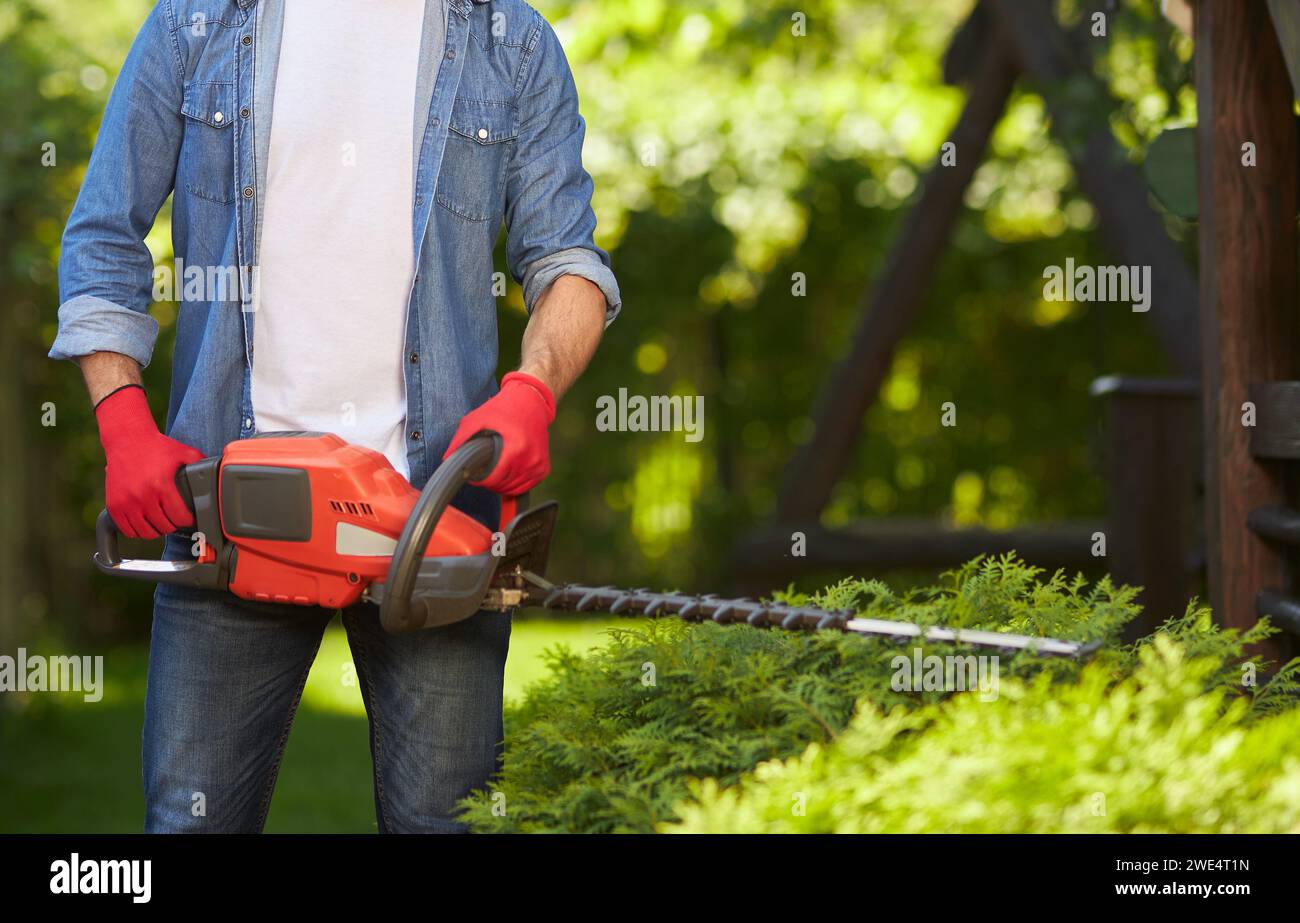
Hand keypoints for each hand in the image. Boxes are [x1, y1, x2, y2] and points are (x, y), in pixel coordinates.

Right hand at [95, 385, 203, 538]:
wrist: (126, 439)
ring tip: (161, 523)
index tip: (189, 518)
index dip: (188, 520)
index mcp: (162, 486)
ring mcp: (126, 502)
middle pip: (164, 527)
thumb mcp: (184, 452)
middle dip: (173, 525)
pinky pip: (127, 529)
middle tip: (176, 519)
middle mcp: (143, 496)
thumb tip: (216, 473)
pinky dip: (137, 530)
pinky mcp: (114, 504)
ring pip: (145, 532)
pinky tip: (144, 524)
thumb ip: (200, 465)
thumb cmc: (156, 446)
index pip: (180, 517)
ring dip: (156, 530)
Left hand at [443, 372, 555, 495]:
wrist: (531, 400)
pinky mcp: (544, 468)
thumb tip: (446, 459)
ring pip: (514, 490)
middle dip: (489, 482)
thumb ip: (460, 440)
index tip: (472, 474)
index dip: (479, 480)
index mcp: (516, 449)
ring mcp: (539, 465)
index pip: (494, 480)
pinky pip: (525, 487)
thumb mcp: (477, 419)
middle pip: (503, 487)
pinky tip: (506, 472)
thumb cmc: (503, 409)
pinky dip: (514, 484)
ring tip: (493, 471)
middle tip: (482, 470)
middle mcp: (531, 460)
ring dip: (501, 485)